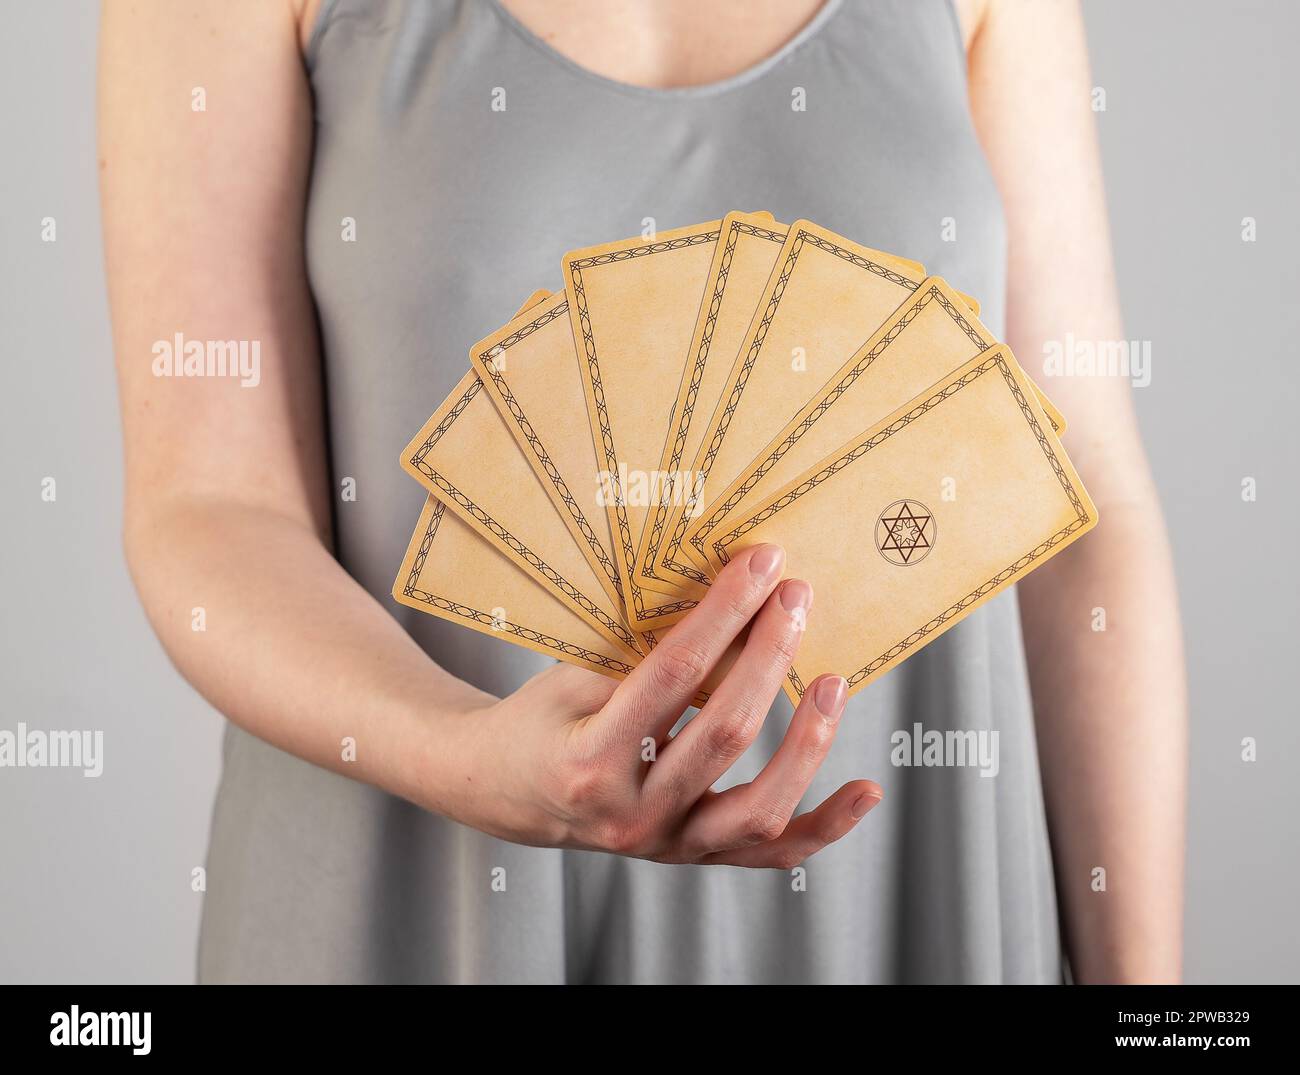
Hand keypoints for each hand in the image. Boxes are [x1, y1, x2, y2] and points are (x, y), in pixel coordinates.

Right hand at [449, 543, 881, 867]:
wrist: (507, 791)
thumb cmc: (542, 720)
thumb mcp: (574, 675)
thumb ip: (643, 651)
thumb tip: (732, 601)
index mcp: (589, 760)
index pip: (672, 675)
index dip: (723, 613)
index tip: (760, 564)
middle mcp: (630, 815)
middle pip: (724, 733)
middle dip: (768, 654)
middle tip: (795, 597)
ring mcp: (666, 845)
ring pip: (759, 807)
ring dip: (806, 740)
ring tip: (833, 681)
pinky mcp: (695, 857)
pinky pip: (772, 852)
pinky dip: (825, 824)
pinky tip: (867, 789)